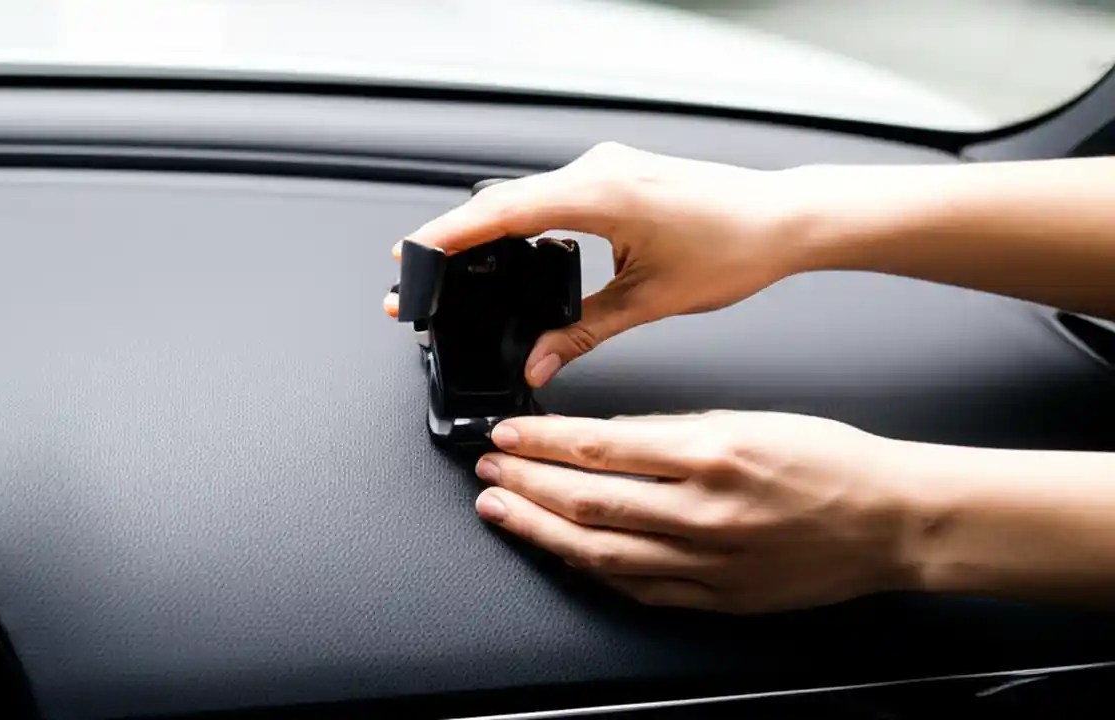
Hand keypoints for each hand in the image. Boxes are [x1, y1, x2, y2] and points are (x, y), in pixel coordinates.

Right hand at [383, 142, 808, 386]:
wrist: (782, 219)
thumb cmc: (734, 248)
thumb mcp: (649, 303)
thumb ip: (581, 335)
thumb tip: (538, 364)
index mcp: (601, 193)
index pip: (501, 212)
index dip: (447, 237)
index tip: (410, 259)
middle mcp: (598, 169)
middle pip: (500, 201)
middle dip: (451, 239)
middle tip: (412, 277)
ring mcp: (605, 166)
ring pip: (522, 194)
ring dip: (483, 228)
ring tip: (447, 266)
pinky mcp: (614, 173)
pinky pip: (547, 193)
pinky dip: (515, 219)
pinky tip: (503, 246)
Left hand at [472, 411, 920, 613]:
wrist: (889, 521)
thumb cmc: (830, 461)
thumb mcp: (748, 418)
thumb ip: (671, 431)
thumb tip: (603, 436)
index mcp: (712, 453)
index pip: (600, 445)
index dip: (541, 441)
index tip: (508, 433)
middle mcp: (704, 511)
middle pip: (587, 499)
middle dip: (525, 482)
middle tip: (488, 470)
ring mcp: (708, 562)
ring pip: (599, 550)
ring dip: (539, 528)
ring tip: (501, 510)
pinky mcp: (715, 597)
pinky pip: (635, 588)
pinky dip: (589, 570)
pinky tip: (559, 552)